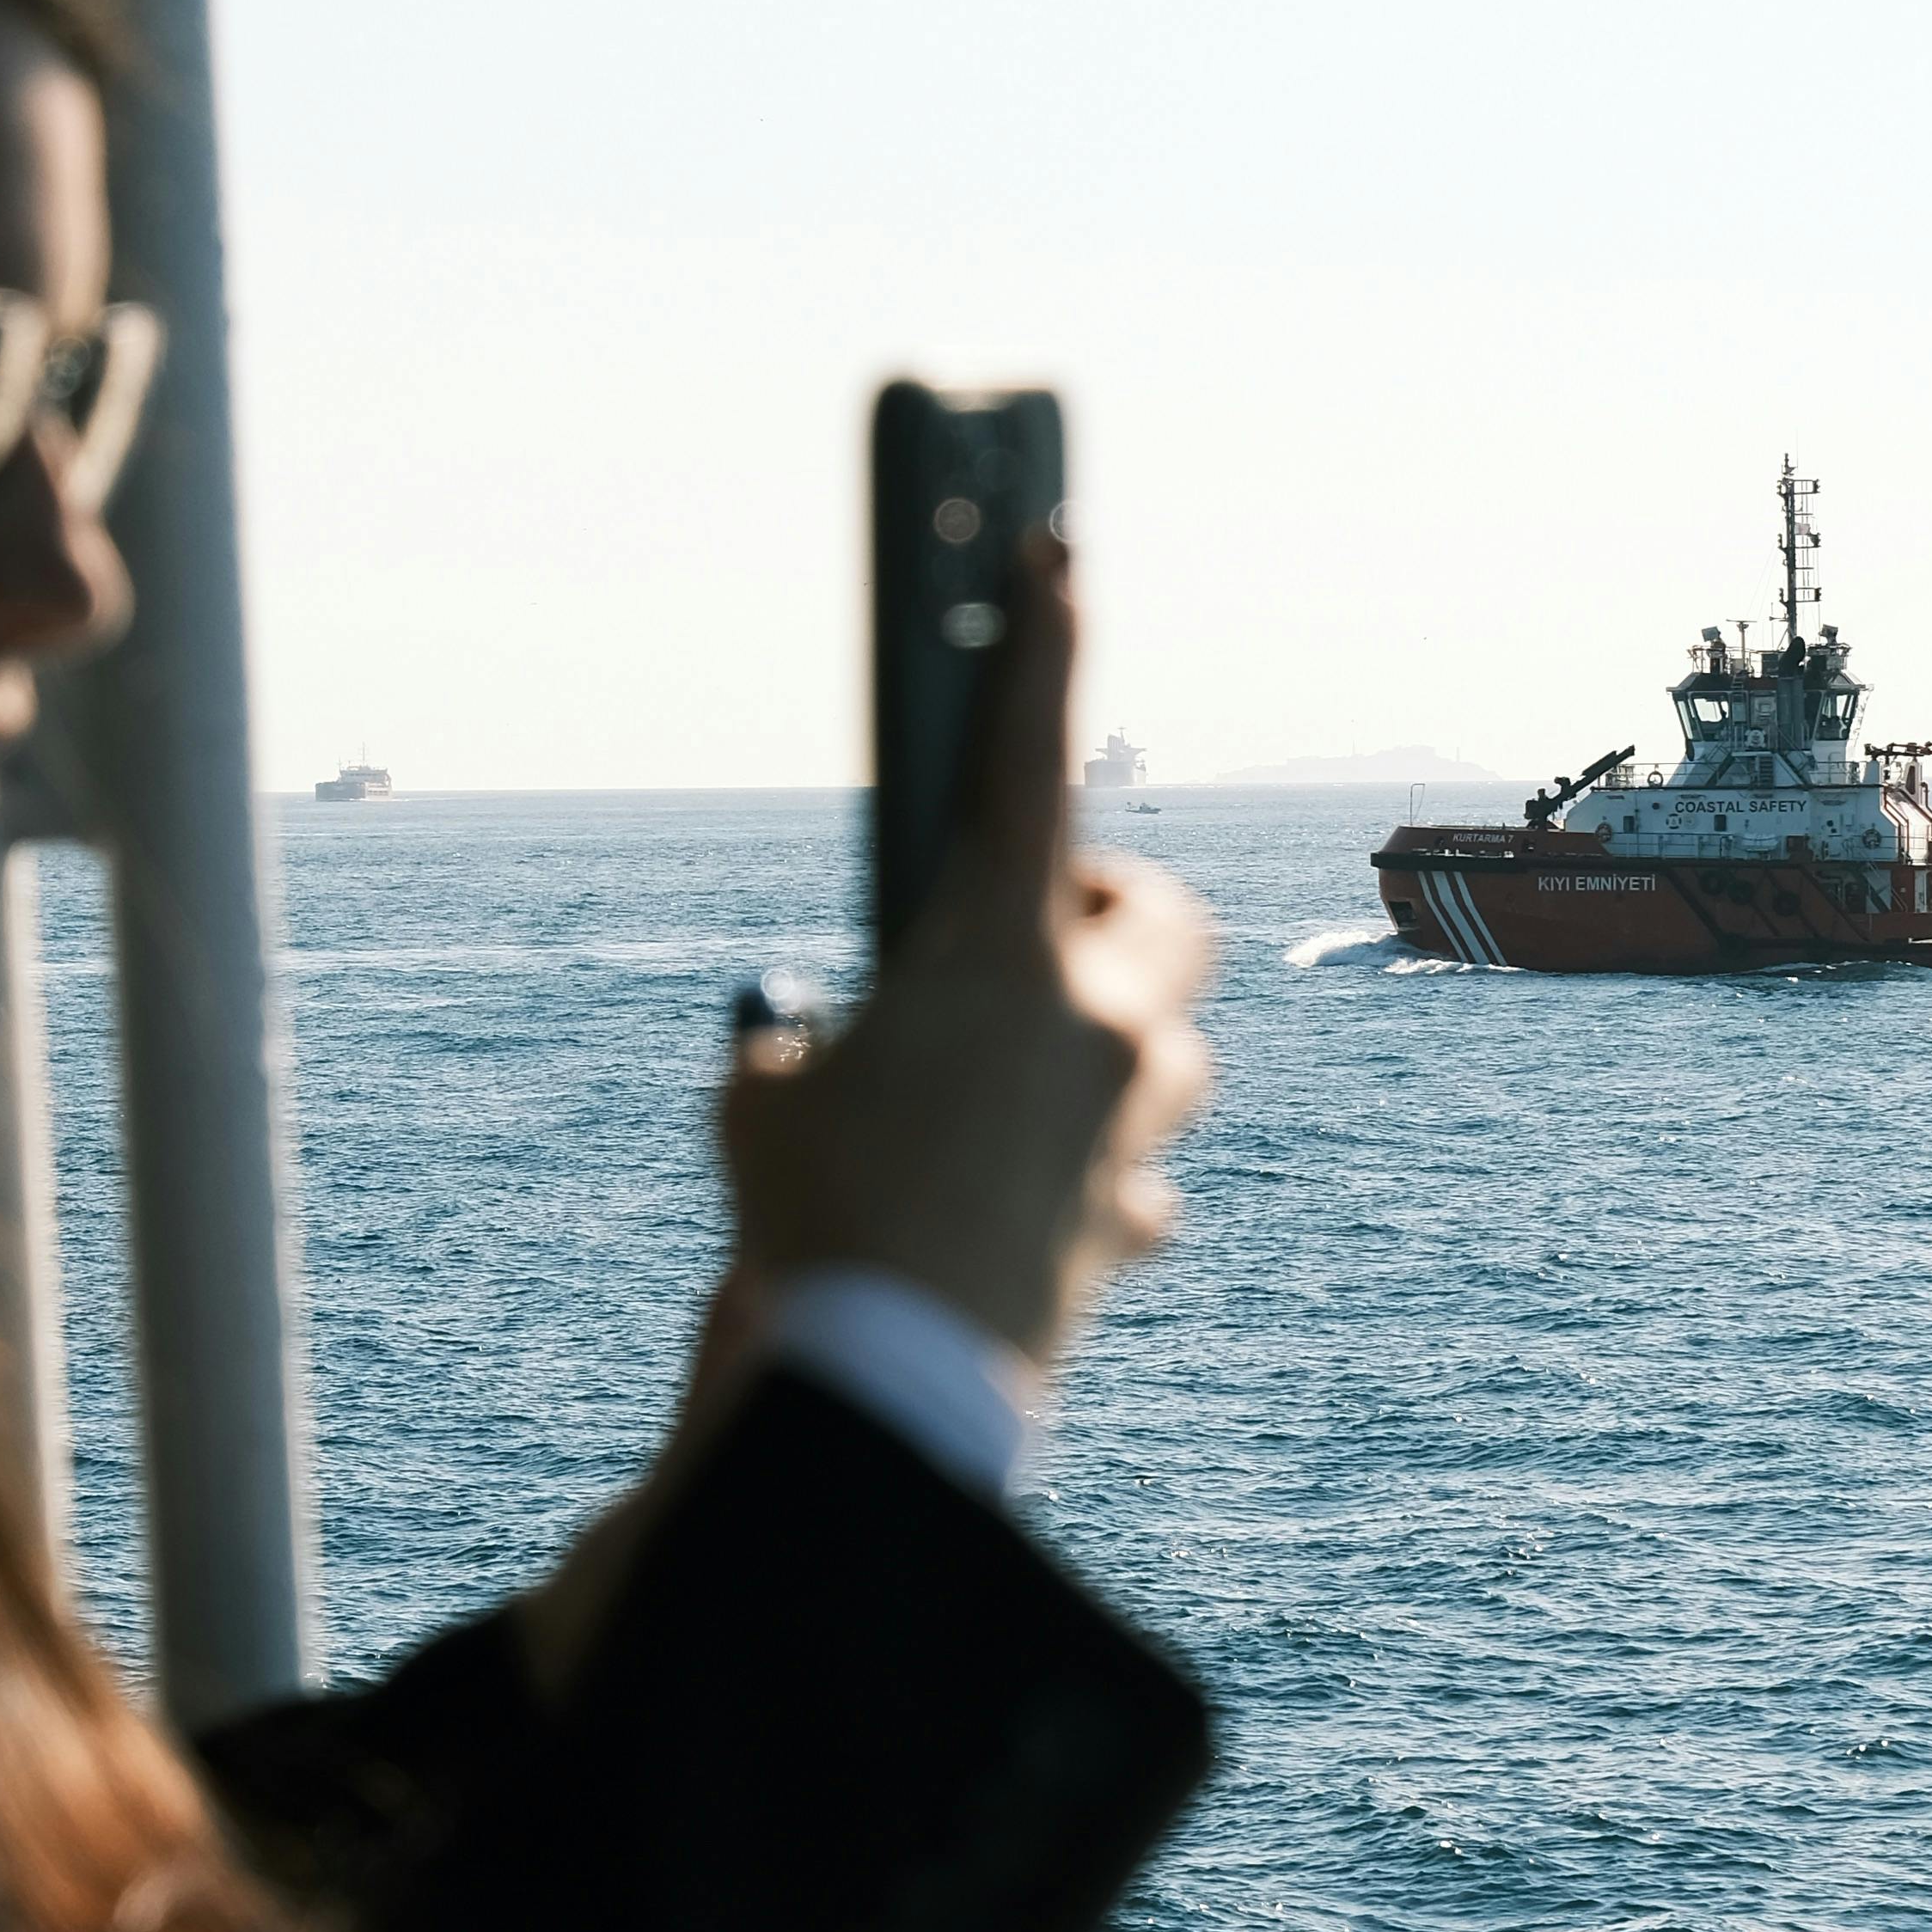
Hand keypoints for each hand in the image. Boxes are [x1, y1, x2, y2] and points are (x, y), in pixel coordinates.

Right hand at [720, 537, 1213, 1365]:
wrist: (891, 1379)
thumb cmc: (814, 1220)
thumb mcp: (761, 1106)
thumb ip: (796, 1055)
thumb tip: (815, 1063)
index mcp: (995, 954)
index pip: (1026, 762)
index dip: (1042, 647)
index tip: (1058, 552)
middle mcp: (1092, 1026)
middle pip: (1162, 918)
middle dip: (1114, 915)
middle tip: (1035, 935)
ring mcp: (1128, 1127)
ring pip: (1170, 1051)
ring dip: (1112, 1048)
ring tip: (1020, 1082)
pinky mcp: (1133, 1225)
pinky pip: (1137, 1179)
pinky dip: (1096, 1180)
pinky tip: (1028, 1206)